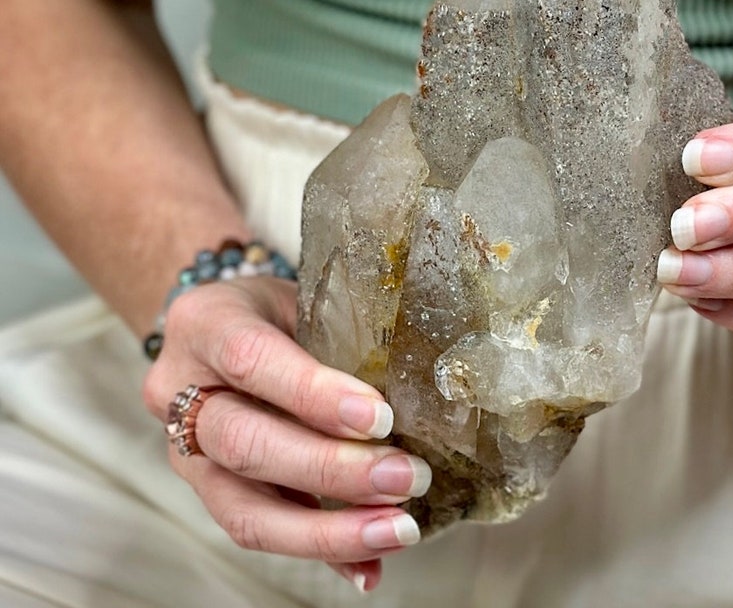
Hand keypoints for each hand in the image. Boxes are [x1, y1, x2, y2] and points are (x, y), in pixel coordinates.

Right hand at [142, 276, 429, 593]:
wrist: (220, 327)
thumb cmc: (277, 309)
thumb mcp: (302, 298)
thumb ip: (341, 341)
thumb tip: (421, 398)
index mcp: (205, 325)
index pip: (250, 360)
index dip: (313, 394)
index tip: (379, 418)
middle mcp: (178, 393)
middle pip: (245, 443)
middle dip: (332, 470)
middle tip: (406, 478)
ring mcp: (186, 453)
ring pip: (243, 509)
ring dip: (328, 531)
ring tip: (396, 531)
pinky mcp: (209, 495)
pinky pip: (262, 534)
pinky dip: (321, 555)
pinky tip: (368, 566)